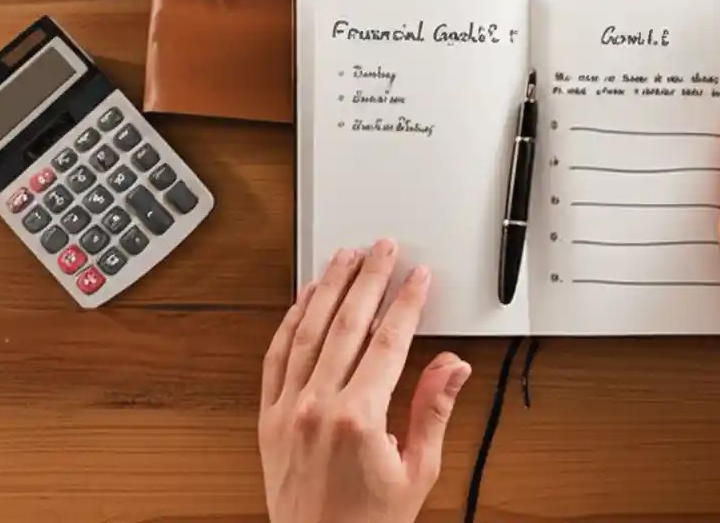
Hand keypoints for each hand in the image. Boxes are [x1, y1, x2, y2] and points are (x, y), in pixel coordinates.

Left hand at [258, 239, 472, 522]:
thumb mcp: (418, 471)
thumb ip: (433, 410)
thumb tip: (452, 366)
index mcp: (359, 418)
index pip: (388, 341)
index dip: (407, 303)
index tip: (418, 278)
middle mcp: (318, 407)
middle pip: (347, 323)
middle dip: (368, 279)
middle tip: (383, 249)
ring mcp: (287, 410)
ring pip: (308, 331)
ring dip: (327, 288)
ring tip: (344, 258)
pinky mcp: (267, 419)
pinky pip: (276, 358)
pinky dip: (289, 323)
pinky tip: (303, 299)